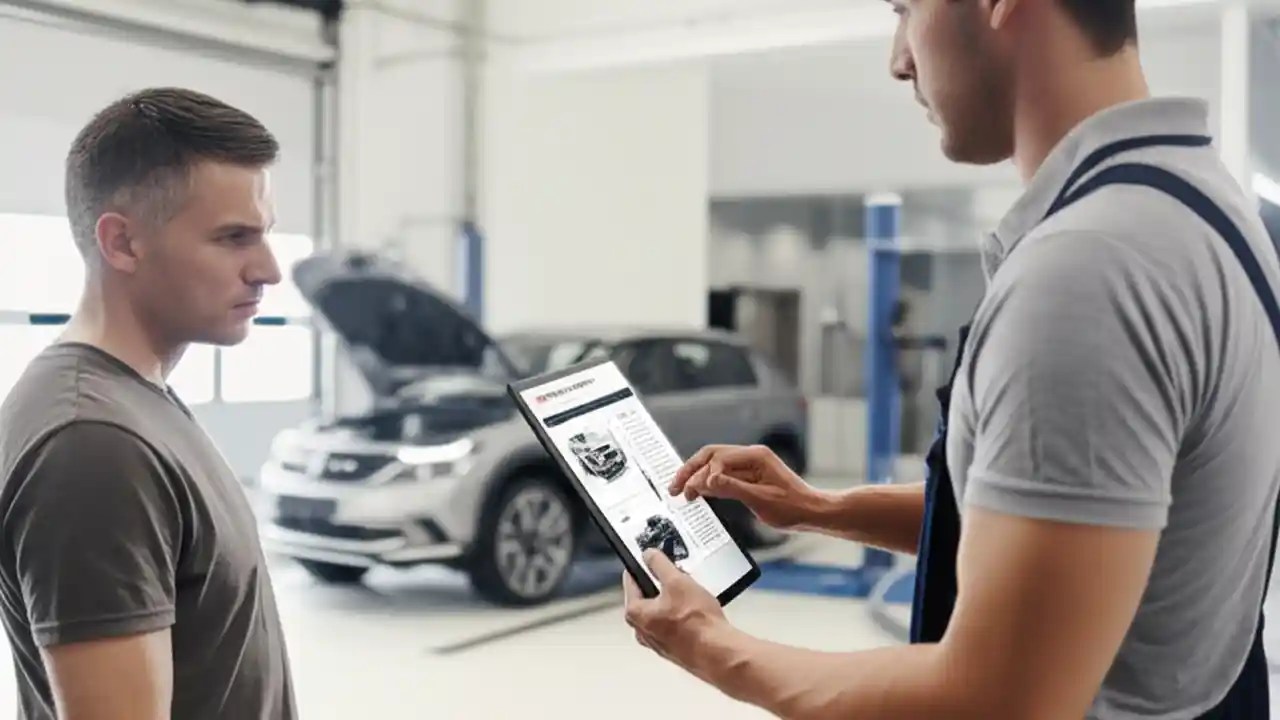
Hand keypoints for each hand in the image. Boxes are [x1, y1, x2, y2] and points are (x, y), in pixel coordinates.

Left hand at [623, 549, 728, 677]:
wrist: (717, 652)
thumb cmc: (696, 623)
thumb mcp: (677, 581)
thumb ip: (659, 564)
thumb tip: (649, 555)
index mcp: (635, 613)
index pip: (630, 581)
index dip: (641, 567)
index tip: (649, 559)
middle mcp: (642, 631)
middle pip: (646, 598)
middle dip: (661, 586)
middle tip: (677, 578)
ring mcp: (658, 642)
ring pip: (661, 613)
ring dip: (674, 602)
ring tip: (692, 597)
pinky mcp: (674, 649)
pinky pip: (673, 626)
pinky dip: (683, 618)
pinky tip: (698, 614)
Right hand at [669, 444, 823, 529]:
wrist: (812, 512)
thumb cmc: (793, 507)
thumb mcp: (760, 500)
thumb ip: (732, 488)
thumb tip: (708, 480)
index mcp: (755, 456)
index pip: (718, 458)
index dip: (701, 474)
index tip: (690, 491)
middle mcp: (751, 456)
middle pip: (712, 455)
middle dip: (691, 470)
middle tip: (674, 487)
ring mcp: (750, 465)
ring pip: (715, 464)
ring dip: (697, 476)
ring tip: (681, 491)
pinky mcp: (749, 476)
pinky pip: (723, 474)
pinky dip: (709, 482)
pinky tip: (699, 492)